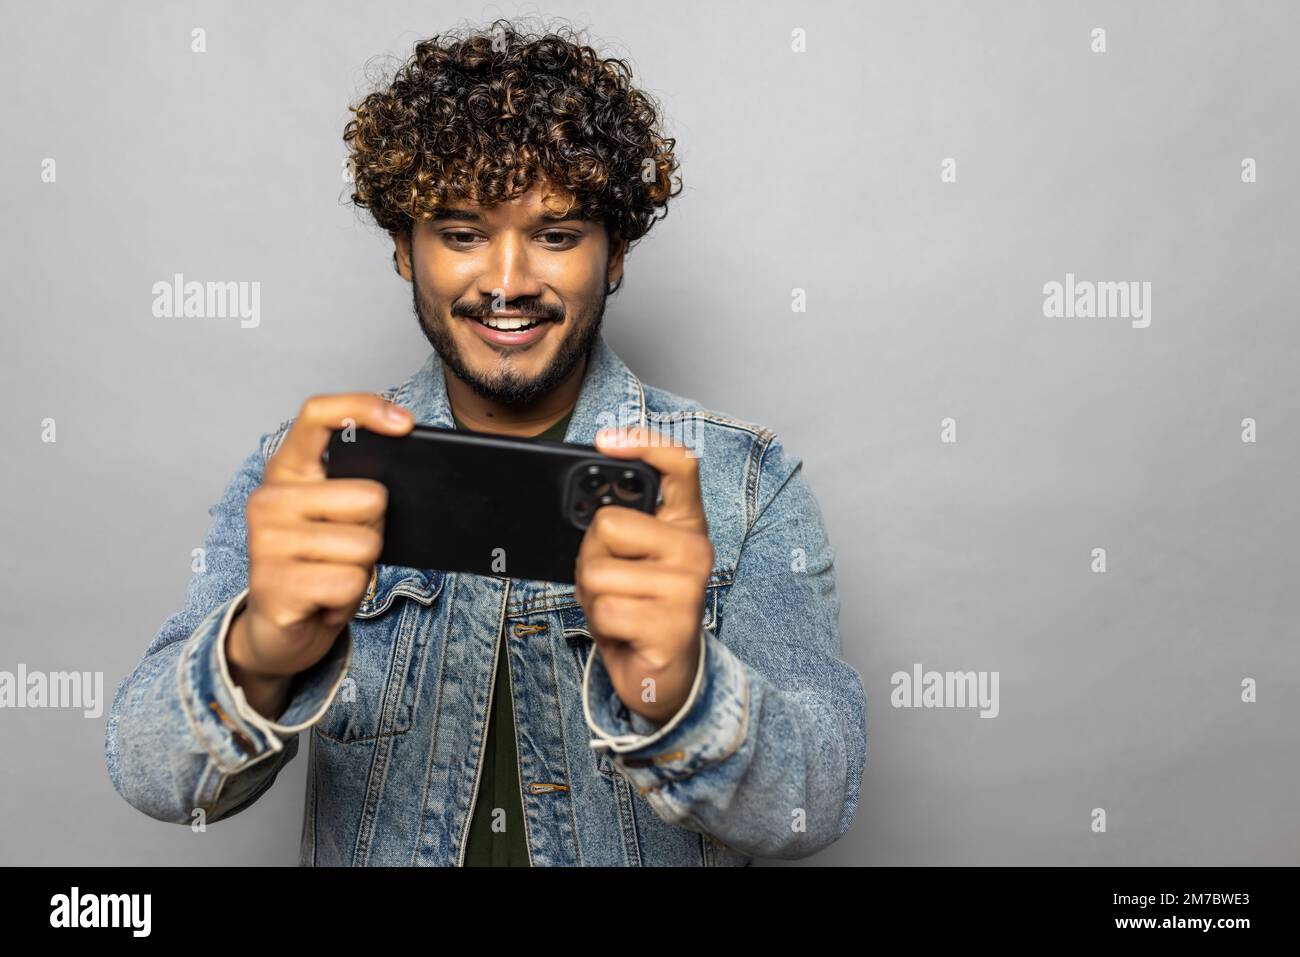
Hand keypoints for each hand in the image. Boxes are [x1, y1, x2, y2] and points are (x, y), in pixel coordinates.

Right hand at [228, 394, 413, 708]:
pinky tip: (324, 599)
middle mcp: (270, 499)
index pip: (319, 415)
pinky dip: (349, 597)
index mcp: (287, 471)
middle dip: (376, 529)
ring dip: (363, 569)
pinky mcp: (275, 585)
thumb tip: (406, 476)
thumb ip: (357, 488)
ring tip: (334, 574)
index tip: (404, 424)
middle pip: (371, 496)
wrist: (280, 628)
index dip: (364, 408)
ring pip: (367, 545)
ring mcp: (267, 541)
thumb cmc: (318, 563)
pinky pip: (352, 582)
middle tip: (347, 548)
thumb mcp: (338, 517)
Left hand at [574, 426, 713, 726]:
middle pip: (609, 523)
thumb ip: (619, 527)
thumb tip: (591, 508)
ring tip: (618, 611)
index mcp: (685, 524)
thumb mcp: (630, 559)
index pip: (680, 465)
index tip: (606, 440)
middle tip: (610, 581)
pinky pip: (605, 610)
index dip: (643, 443)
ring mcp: (688, 588)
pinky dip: (600, 626)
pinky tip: (624, 633)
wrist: (660, 677)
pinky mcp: (673, 626)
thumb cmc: (638, 608)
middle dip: (589, 556)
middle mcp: (695, 549)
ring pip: (598, 572)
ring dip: (592, 598)